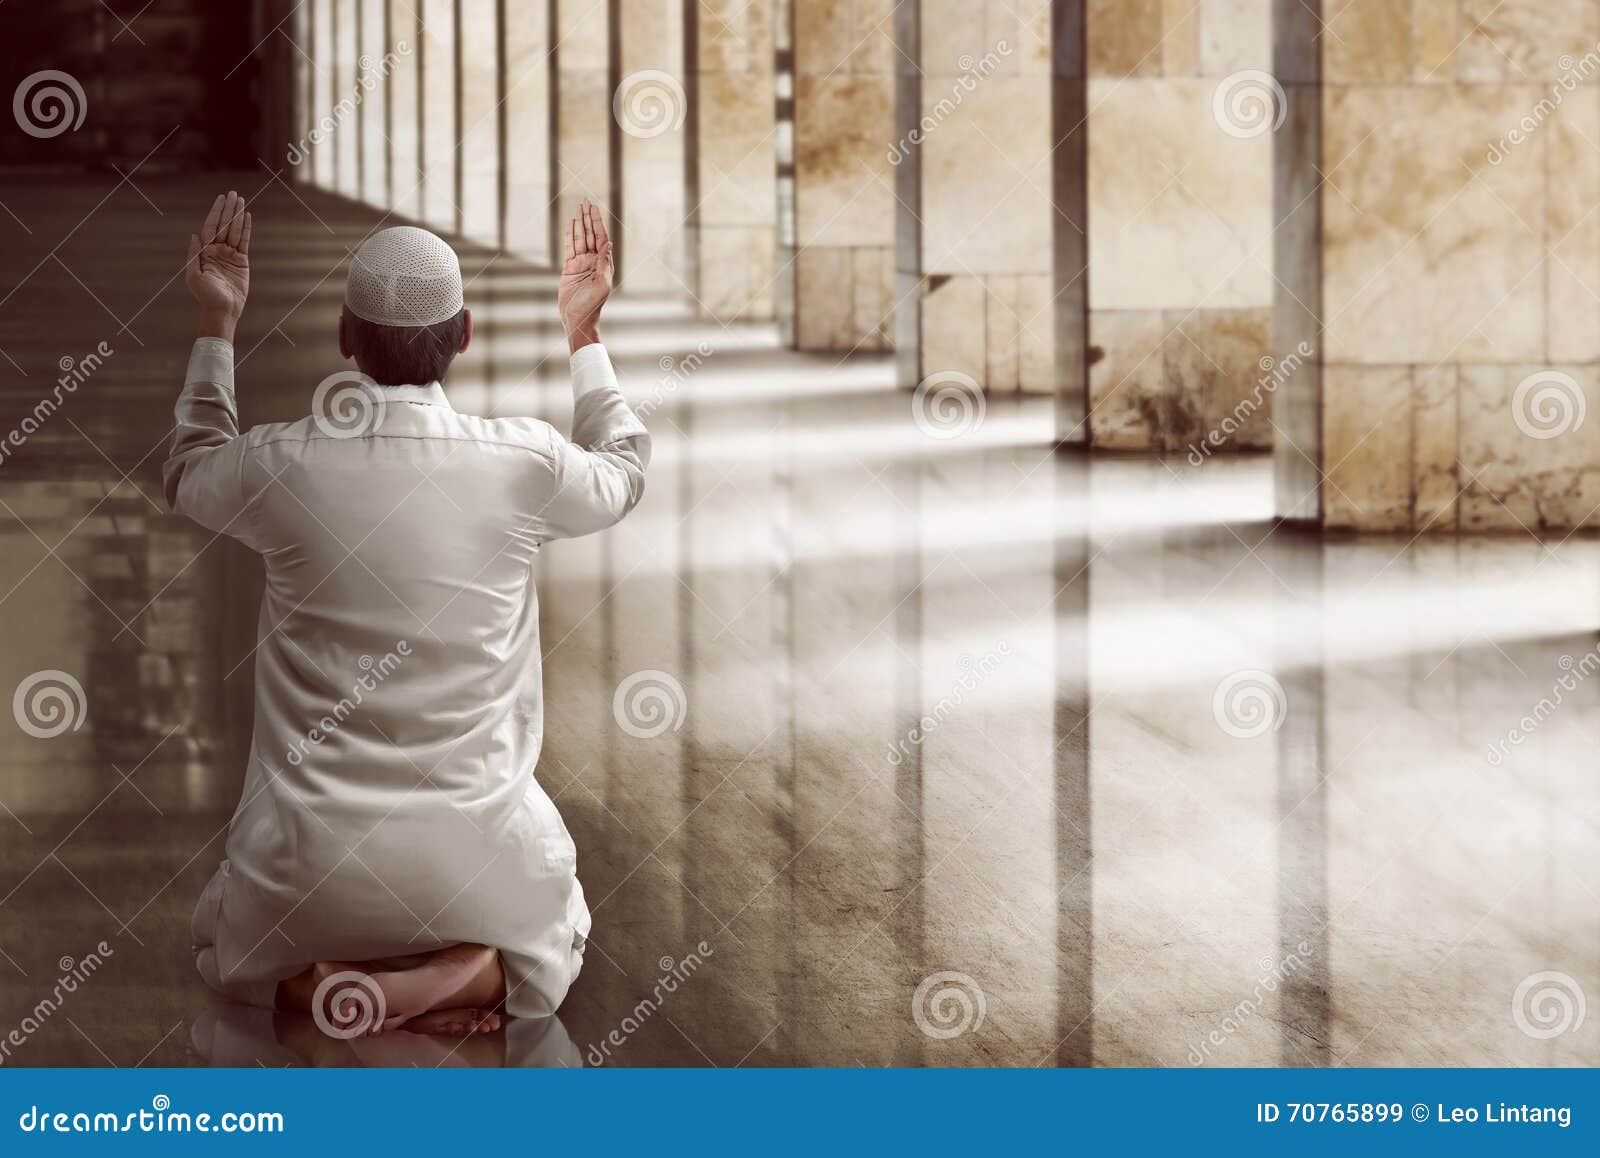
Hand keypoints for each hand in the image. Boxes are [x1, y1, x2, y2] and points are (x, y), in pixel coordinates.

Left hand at [185, 191, 250, 340]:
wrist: (222, 309)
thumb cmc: (205, 295)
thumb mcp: (194, 275)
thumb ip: (194, 255)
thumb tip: (194, 235)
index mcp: (205, 252)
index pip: (211, 226)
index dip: (216, 212)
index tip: (221, 199)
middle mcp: (218, 250)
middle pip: (224, 225)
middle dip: (228, 209)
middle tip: (233, 194)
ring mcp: (230, 255)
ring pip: (235, 231)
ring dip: (238, 215)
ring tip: (241, 201)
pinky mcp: (242, 262)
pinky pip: (245, 242)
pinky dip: (247, 229)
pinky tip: (247, 217)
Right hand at [557, 200, 611, 351]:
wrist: (577, 318)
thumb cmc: (592, 305)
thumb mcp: (602, 284)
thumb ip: (604, 263)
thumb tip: (608, 243)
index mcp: (603, 264)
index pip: (601, 238)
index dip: (597, 222)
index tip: (594, 208)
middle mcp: (593, 261)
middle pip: (590, 234)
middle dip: (588, 218)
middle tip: (586, 201)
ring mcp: (581, 264)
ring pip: (580, 238)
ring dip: (579, 223)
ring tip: (579, 208)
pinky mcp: (570, 268)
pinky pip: (570, 248)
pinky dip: (570, 235)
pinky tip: (571, 224)